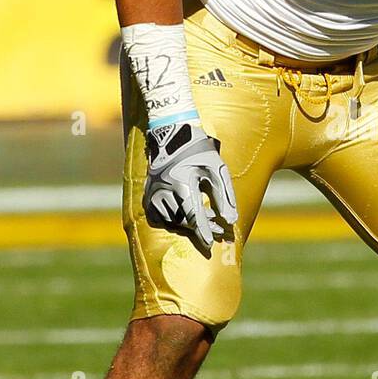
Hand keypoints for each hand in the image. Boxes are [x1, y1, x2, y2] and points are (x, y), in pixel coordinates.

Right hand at [143, 119, 237, 254]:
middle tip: (219, 230)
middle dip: (202, 227)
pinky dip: (174, 221)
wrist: (173, 135)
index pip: (192, 214)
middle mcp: (162, 189)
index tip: (211, 243)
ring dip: (189, 224)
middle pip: (183, 220)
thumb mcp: (216, 169)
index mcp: (181, 181)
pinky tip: (187, 217)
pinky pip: (160, 218)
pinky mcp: (146, 196)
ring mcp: (152, 193)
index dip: (203, 230)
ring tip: (207, 218)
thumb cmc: (199, 152)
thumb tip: (231, 220)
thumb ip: (224, 196)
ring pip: (171, 220)